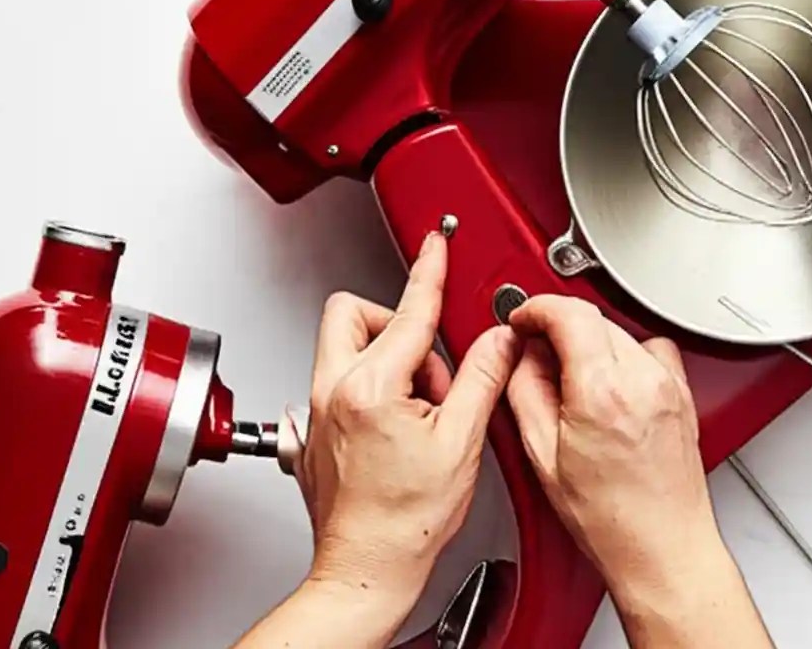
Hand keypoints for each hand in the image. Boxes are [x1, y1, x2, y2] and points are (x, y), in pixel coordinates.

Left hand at [234, 233, 520, 648]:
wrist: (368, 567)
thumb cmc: (406, 521)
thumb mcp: (462, 442)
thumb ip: (482, 380)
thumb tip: (499, 342)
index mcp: (371, 389)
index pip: (407, 312)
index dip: (429, 272)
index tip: (436, 246)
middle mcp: (333, 391)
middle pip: (354, 314)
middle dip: (393, 323)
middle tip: (426, 363)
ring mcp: (316, 409)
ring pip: (343, 346)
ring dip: (383, 358)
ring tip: (415, 405)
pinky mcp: (312, 429)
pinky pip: (336, 382)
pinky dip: (368, 388)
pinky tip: (394, 426)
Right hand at [506, 295, 771, 648]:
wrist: (662, 547)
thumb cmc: (609, 519)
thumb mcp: (542, 456)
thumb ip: (524, 391)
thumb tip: (520, 357)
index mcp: (601, 391)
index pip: (568, 313)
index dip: (535, 308)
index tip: (522, 317)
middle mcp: (642, 380)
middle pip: (593, 318)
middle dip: (560, 329)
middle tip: (537, 358)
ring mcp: (668, 385)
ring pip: (620, 331)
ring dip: (591, 343)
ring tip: (574, 383)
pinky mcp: (683, 394)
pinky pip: (650, 351)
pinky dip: (626, 357)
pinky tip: (610, 387)